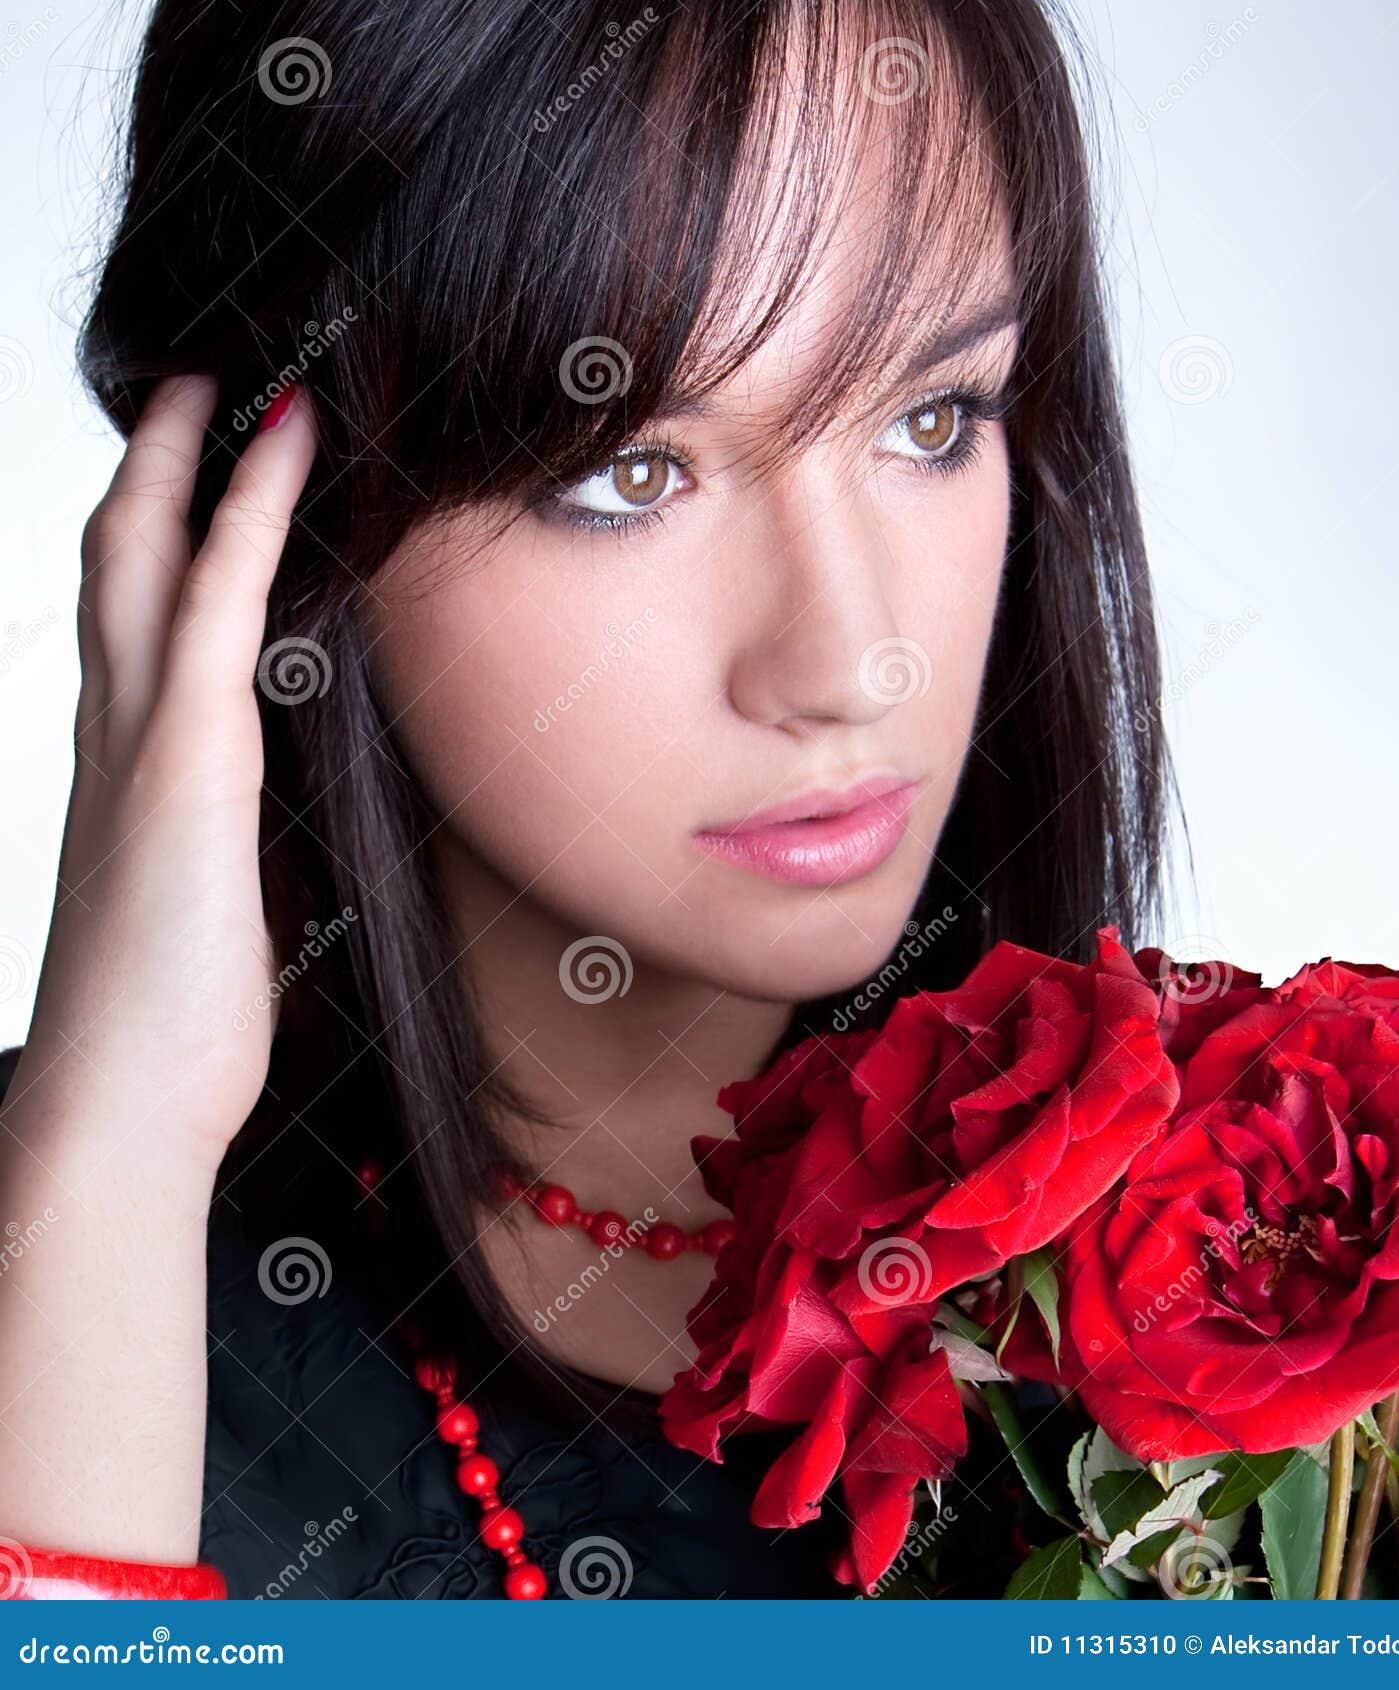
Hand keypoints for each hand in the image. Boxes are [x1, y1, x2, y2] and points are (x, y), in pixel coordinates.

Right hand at [9, 373, 317, 1171]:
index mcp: (128, 766)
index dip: (160, 527)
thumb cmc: (168, 1026)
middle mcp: (117, 733)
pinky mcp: (184, 762)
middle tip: (201, 375)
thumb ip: (219, 841)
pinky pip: (219, 604)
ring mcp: (140, 740)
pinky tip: (288, 441)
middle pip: (121, 557)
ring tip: (241, 370)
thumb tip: (250, 822)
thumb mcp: (205, 907)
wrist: (119, 1109)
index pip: (137, 616)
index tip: (201, 464)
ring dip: (191, 455)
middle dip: (155, 460)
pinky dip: (250, 513)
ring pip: (151, 555)